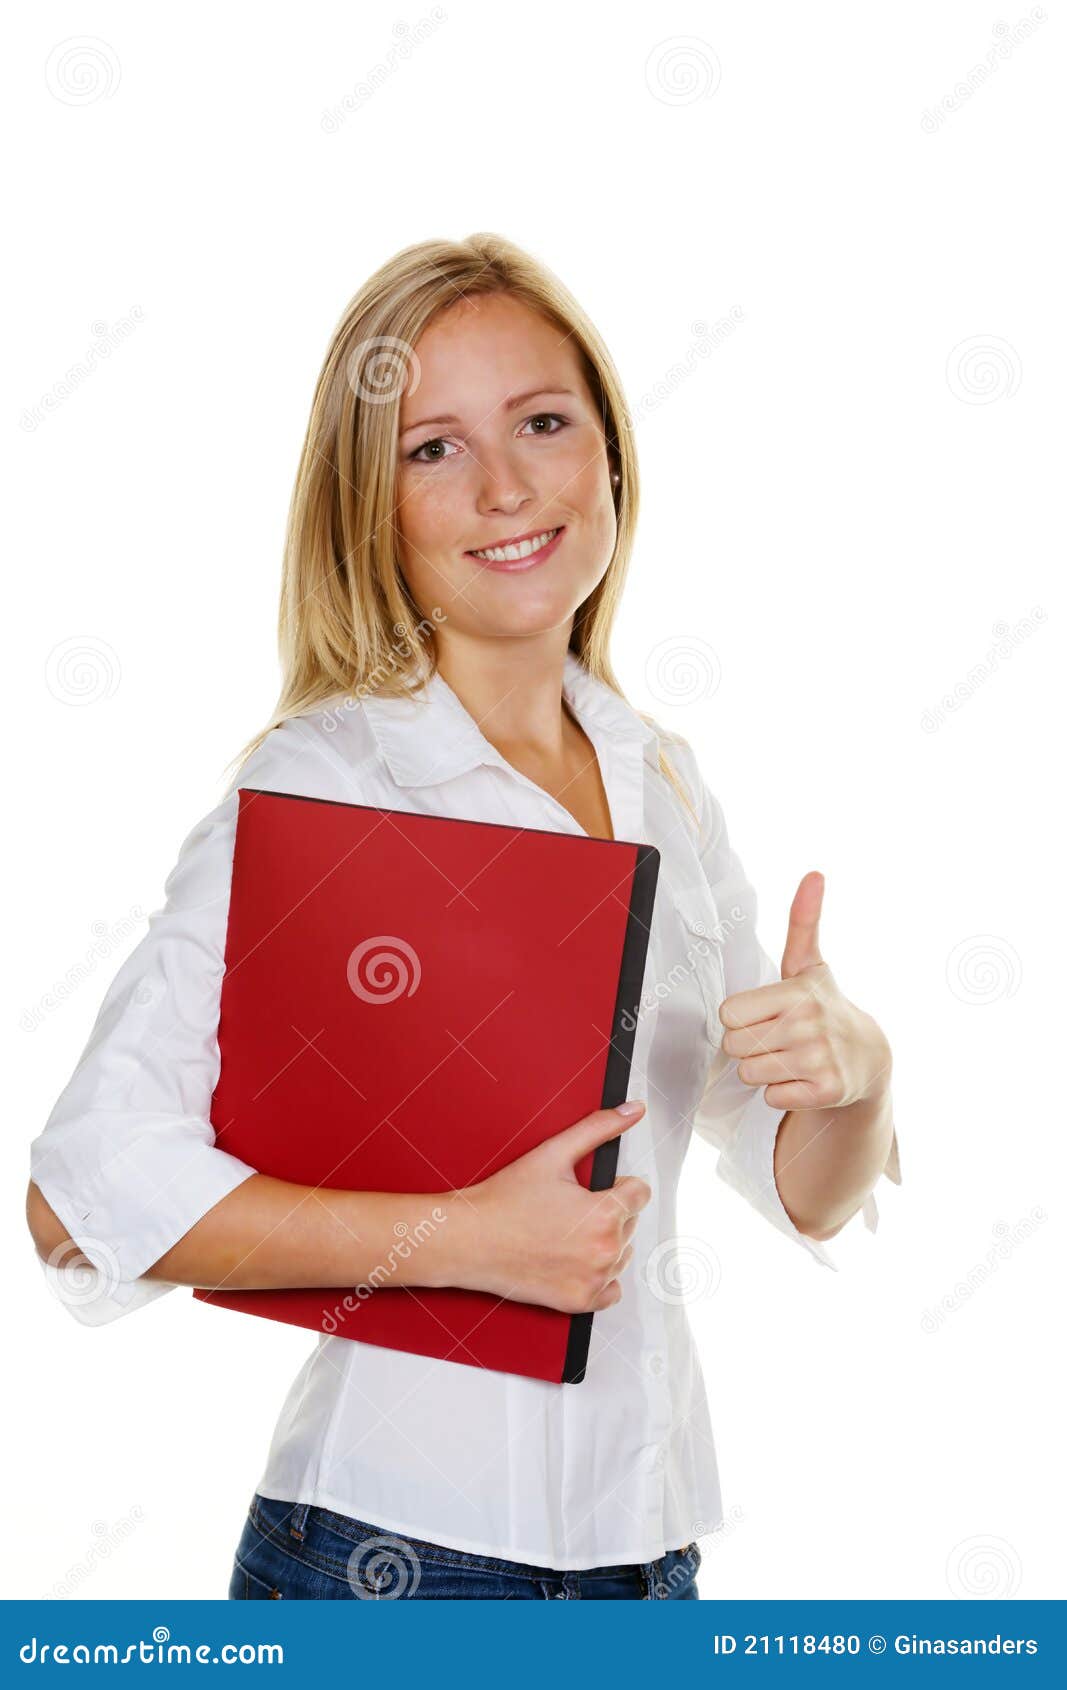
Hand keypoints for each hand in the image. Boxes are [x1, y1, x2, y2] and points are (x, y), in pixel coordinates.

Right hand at [450, 1104, 651, 1313]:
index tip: (589, 1189)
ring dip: (604, 1242)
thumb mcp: (553, 1153)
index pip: (640, 1193)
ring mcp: (594, 1280)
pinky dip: (598, 1276)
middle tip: (568, 1209)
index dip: (614, 1185)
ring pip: (622, 1253)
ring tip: (566, 1232)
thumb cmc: (505, 1199)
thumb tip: (634, 1109)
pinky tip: (572, 1260)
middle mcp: (605, 1251)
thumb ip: (599, 1128)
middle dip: (607, 1212)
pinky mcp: (580, 1302)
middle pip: (630, 1223)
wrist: (469, 1240)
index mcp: (604, 1214)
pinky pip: (611, 1289)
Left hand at [719, 871, 891, 1111]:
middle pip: (734, 1046)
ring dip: (764, 1070)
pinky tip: (802, 1078)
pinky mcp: (825, 1091)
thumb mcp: (810, 964)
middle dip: (750, 1045)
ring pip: (750, 1074)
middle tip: (778, 1037)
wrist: (868, 1058)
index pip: (728, 1014)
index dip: (742, 1017)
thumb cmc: (825, 1006)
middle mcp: (809, 1024)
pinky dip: (782, 1092)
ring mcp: (818, 1059)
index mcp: (797, 992)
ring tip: (790, 1057)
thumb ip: (803, 921)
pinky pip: (771, 1097)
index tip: (766, 1013)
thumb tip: (814, 873)